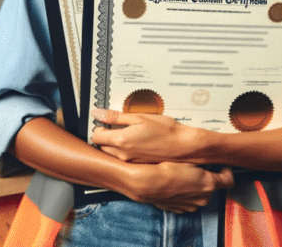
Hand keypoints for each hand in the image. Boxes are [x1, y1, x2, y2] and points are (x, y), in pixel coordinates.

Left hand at [91, 107, 205, 163]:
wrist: (185, 147)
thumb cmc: (166, 130)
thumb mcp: (141, 117)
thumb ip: (116, 116)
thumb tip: (98, 113)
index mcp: (121, 140)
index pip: (96, 136)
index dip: (100, 128)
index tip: (107, 123)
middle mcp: (122, 155)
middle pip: (102, 146)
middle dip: (107, 137)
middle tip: (118, 127)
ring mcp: (130, 163)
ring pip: (112, 154)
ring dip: (115, 145)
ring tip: (130, 135)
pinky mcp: (137, 167)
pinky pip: (124, 159)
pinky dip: (126, 152)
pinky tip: (138, 144)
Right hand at [124, 162, 233, 212]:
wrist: (148, 183)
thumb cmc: (167, 169)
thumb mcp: (189, 159)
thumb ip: (204, 161)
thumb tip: (208, 159)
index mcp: (209, 184)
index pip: (229, 180)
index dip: (227, 170)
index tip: (221, 165)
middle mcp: (203, 198)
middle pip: (213, 186)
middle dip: (208, 176)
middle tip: (197, 166)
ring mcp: (191, 206)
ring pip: (200, 194)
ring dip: (196, 186)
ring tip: (184, 175)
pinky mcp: (180, 209)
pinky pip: (188, 200)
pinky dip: (186, 193)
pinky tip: (176, 184)